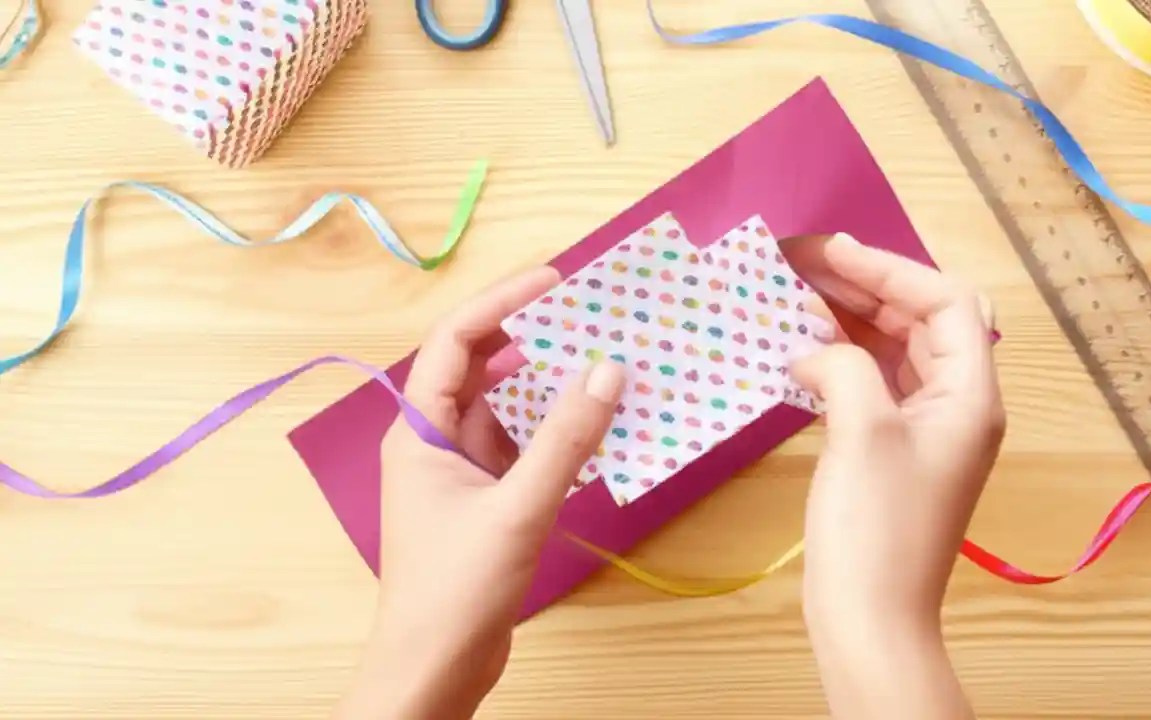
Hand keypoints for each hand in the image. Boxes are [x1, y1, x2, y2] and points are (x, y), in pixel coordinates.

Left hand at [334, 267, 625, 719]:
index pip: (456, 340)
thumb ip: (565, 439)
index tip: (554, 279)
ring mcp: (459, 473)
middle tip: (589, 312)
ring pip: (507, 409)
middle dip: (531, 336)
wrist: (433, 671)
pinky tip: (597, 424)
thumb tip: (608, 370)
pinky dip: (557, 432)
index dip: (502, 302)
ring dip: (550, 385)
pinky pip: (522, 448)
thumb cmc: (455, 590)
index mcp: (419, 430)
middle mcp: (434, 441)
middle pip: (481, 366)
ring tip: (603, 358)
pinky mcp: (484, 502)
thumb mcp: (518, 507)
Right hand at [786, 233, 1002, 718]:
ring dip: (850, 318)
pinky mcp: (893, 452)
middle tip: (804, 262)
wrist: (870, 617)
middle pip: (922, 320)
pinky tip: (801, 350)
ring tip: (796, 293)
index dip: (891, 269)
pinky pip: (874, 384)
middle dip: (866, 285)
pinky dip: (840, 358)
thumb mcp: (861, 432)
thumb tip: (814, 349)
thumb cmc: (875, 528)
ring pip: (895, 350)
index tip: (831, 251)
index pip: (947, 303)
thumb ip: (843, 367)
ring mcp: (925, 430)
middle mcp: (957, 406)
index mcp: (970, 396)